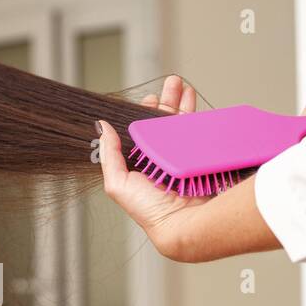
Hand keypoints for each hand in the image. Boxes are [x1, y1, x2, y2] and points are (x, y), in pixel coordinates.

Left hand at [97, 75, 209, 261]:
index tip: (149, 99)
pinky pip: (201, 133)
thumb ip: (109, 156)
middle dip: (167, 102)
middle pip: (165, 124)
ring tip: (181, 84)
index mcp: (144, 166)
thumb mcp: (118, 183)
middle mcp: (164, 161)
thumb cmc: (150, 210)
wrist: (184, 223)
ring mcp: (185, 160)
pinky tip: (195, 101)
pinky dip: (199, 115)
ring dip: (182, 103)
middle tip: (171, 83)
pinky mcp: (203, 159)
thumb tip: (101, 127)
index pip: (145, 133)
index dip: (145, 114)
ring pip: (183, 125)